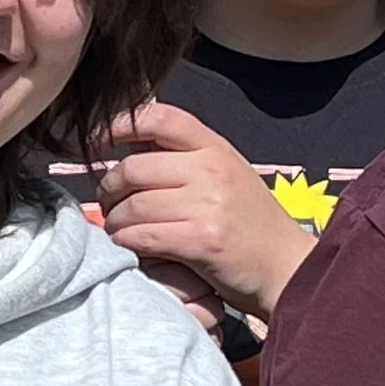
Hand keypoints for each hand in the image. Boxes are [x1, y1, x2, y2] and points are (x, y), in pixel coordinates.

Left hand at [98, 103, 315, 320]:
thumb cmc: (250, 224)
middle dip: (109, 189)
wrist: (287, 267)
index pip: (159, 118)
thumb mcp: (225, 175)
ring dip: (115, 221)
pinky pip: (142, 236)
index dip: (118, 123)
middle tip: (109, 204)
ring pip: (132, 205)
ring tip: (120, 229)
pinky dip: (127, 243)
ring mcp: (208, 204)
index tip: (97, 141)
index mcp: (215, 148)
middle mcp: (211, 170)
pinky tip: (132, 247)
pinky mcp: (202, 240)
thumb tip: (130, 140)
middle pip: (133, 168)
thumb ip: (183, 157)